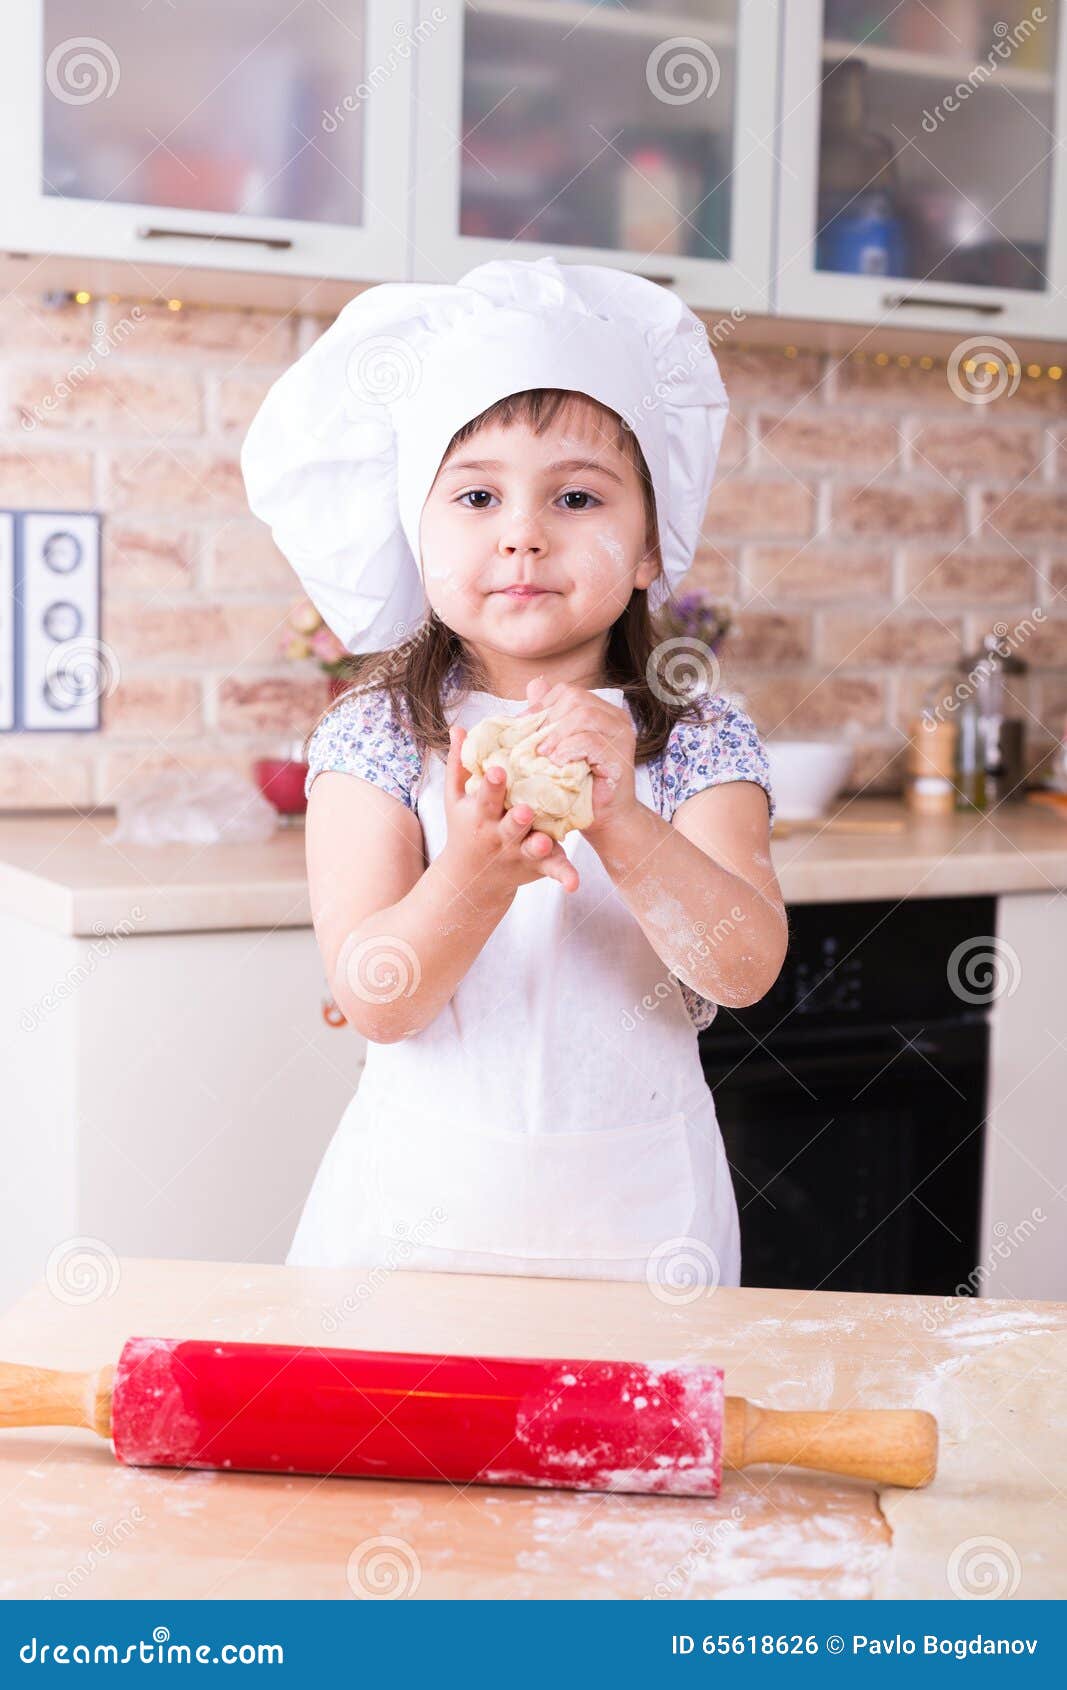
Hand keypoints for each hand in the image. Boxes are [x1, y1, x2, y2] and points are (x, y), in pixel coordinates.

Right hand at [440, 723, 579, 896]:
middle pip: (510, 826)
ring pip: (531, 849)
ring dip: (538, 846)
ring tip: (545, 842)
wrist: (471, 880)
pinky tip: (573, 883)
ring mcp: (519, 852)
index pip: (486, 797)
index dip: (492, 784)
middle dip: (516, 819)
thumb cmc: (465, 828)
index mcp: (481, 816)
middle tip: (524, 810)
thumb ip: (460, 764)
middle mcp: (499, 835)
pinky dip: (563, 876)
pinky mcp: (537, 866)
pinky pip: (552, 870)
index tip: (498, 770)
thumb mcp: (456, 799)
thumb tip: (458, 727)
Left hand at [522, 675, 638, 836]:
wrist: (604, 820)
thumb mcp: (558, 748)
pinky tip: (558, 762)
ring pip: (584, 714)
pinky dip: (568, 749)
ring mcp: (621, 735)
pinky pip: (590, 740)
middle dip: (549, 720)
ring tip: (544, 754)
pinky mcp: (621, 755)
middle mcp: (615, 718)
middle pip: (576, 698)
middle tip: (534, 745)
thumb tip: (534, 684)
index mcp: (601, 711)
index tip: (524, 729)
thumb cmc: (580, 786)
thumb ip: (548, 717)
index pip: (568, 692)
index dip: (542, 706)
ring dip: (557, 734)